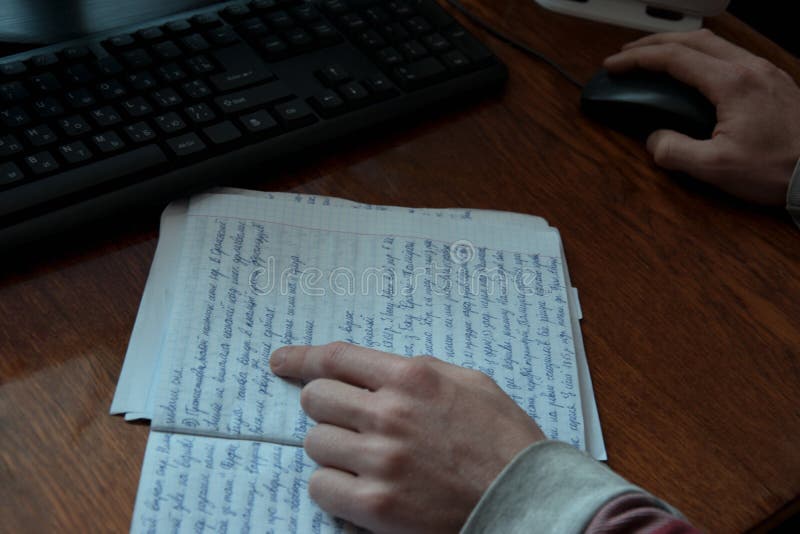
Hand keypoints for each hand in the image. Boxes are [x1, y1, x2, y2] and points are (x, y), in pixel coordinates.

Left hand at [270, 342, 545, 533]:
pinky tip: (358, 486)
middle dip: (325, 408)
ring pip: (314, 443)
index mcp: (412, 377)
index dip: (300, 357)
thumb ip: (419, 371)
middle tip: (345, 421)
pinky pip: (320, 486)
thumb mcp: (470, 383)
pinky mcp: (376, 505)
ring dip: (332, 449)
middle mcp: (390, 413)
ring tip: (363, 458)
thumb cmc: (503, 440)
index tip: (280, 361)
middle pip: (316, 399)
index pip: (336, 358)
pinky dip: (333, 486)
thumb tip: (377, 371)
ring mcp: (381, 460)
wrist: (527, 500)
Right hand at [604, 29, 799, 204]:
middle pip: (692, 39)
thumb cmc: (777, 169)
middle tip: (627, 54)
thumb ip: (675, 152)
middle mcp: (749, 68)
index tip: (614, 65)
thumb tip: (654, 140)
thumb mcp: (716, 168)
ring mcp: (764, 71)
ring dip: (678, 45)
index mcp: (732, 83)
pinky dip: (701, 55)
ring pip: (713, 42)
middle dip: (653, 43)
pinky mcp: (772, 81)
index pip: (673, 59)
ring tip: (655, 57)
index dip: (637, 60)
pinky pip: (730, 54)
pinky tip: (694, 70)